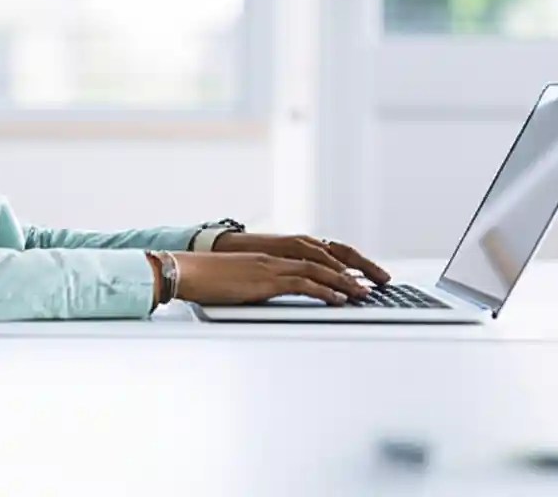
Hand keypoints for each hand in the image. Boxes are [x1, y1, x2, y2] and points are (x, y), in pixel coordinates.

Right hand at [173, 251, 369, 305]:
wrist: (186, 271)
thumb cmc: (205, 280)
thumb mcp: (237, 283)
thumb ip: (256, 287)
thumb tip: (265, 299)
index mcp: (268, 259)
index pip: (310, 260)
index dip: (334, 267)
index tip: (353, 277)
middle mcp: (274, 259)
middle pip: (321, 261)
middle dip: (349, 273)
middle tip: (371, 283)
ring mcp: (271, 268)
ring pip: (318, 271)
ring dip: (344, 283)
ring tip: (363, 293)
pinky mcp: (266, 280)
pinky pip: (303, 284)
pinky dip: (325, 291)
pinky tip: (338, 299)